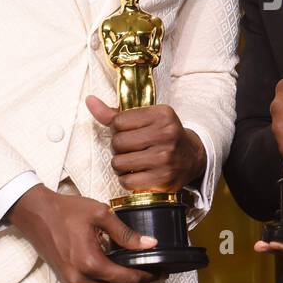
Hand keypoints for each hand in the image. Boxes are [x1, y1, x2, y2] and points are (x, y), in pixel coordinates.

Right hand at [8, 185, 161, 282]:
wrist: (35, 214)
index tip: (162, 271)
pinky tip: (117, 265)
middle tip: (154, 267)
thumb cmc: (65, 211)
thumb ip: (126, 233)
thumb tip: (150, 244)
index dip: (147, 276)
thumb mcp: (100, 215)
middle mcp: (80, 279)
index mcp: (90, 263)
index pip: (127, 279)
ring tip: (139, 265)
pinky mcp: (67, 281)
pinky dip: (108, 278)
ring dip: (123, 280)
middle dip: (138, 279)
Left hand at [85, 96, 205, 192]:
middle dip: (118, 148)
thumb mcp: (145, 119)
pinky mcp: (163, 179)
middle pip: (118, 142)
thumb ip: (115, 113)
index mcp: (161, 114)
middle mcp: (166, 134)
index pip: (119, 121)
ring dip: (121, 165)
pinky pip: (127, 181)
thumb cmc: (162, 135)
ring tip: (133, 162)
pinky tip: (138, 174)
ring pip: (119, 163)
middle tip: (130, 149)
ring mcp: (165, 158)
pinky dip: (127, 180)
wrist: (192, 157)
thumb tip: (90, 101)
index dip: (118, 129)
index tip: (129, 133)